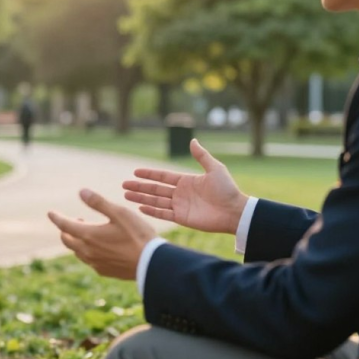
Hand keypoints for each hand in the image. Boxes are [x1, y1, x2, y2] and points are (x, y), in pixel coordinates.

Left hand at [48, 188, 156, 279]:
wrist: (151, 263)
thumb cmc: (137, 235)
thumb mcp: (119, 213)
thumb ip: (98, 202)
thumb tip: (81, 192)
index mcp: (89, 235)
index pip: (64, 225)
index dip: (56, 217)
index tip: (50, 213)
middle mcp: (88, 251)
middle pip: (67, 240)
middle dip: (65, 229)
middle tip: (74, 220)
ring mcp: (95, 263)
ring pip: (77, 252)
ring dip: (76, 241)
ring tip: (87, 231)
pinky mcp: (104, 271)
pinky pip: (89, 261)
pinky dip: (87, 251)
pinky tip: (98, 248)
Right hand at [124, 139, 248, 233]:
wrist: (235, 211)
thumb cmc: (227, 189)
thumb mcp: (215, 169)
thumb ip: (201, 156)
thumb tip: (192, 140)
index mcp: (186, 181)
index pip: (163, 177)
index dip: (149, 174)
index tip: (135, 172)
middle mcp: (180, 193)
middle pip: (155, 189)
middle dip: (139, 187)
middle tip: (124, 184)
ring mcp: (180, 206)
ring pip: (155, 201)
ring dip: (141, 198)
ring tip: (126, 195)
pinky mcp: (182, 218)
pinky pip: (163, 214)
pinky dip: (151, 211)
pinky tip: (140, 207)